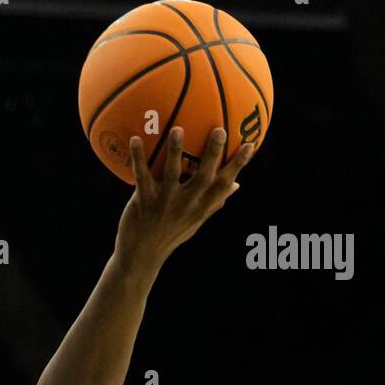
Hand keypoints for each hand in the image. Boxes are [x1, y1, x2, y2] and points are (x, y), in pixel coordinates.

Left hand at [114, 126, 253, 273]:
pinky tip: (135, 138)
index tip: (250, 144)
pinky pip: (141, 176)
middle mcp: (186, 205)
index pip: (224, 185)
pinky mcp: (144, 202)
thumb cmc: (170, 234)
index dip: (238, 165)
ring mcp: (165, 203)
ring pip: (172, 174)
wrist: (141, 256)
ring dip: (175, 151)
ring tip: (177, 129)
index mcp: (201, 208)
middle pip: (204, 177)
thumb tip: (236, 185)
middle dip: (213, 154)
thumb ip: (214, 202)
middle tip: (219, 130)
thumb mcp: (195, 221)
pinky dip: (138, 157)